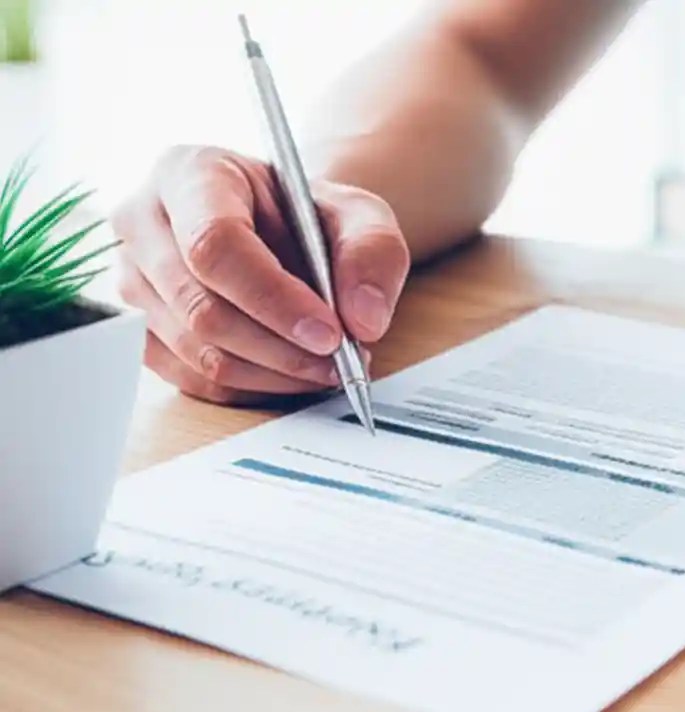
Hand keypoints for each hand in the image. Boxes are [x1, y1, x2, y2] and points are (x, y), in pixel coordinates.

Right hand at [113, 146, 409, 405]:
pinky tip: (293, 373)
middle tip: (341, 359)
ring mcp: (132, 281)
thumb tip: (364, 319)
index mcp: (189, 173)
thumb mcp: (361, 214)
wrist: (283, 232)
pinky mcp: (139, 331)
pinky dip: (253, 387)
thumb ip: (374, 253)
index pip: (214, 244)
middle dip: (281, 346)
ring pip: (197, 351)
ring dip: (273, 372)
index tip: (330, 332)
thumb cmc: (311, 216)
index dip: (273, 298)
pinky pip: (193, 379)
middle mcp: (142, 223)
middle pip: (200, 306)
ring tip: (328, 366)